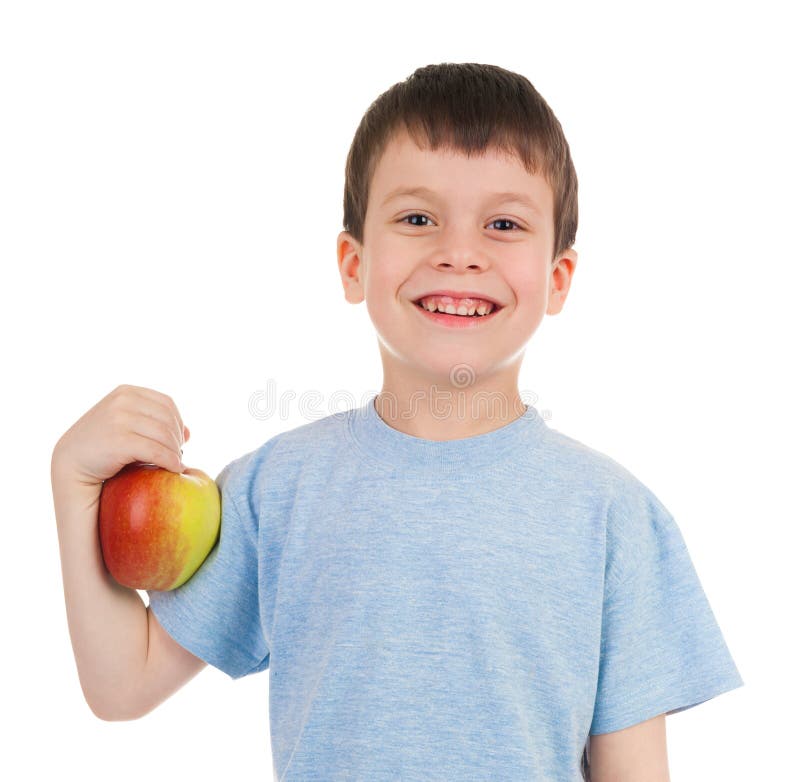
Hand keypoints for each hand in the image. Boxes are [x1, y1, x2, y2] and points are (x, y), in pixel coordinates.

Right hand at [52, 384, 190, 492]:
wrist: (71, 464)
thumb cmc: (102, 447)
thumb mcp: (127, 426)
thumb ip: (154, 423)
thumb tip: (189, 433)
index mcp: (126, 392)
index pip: (167, 403)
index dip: (177, 422)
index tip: (178, 440)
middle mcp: (123, 400)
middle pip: (168, 419)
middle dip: (176, 439)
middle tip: (177, 455)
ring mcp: (119, 418)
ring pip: (164, 435)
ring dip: (175, 452)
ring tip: (176, 464)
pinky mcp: (119, 440)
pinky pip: (157, 451)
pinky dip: (170, 461)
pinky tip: (174, 469)